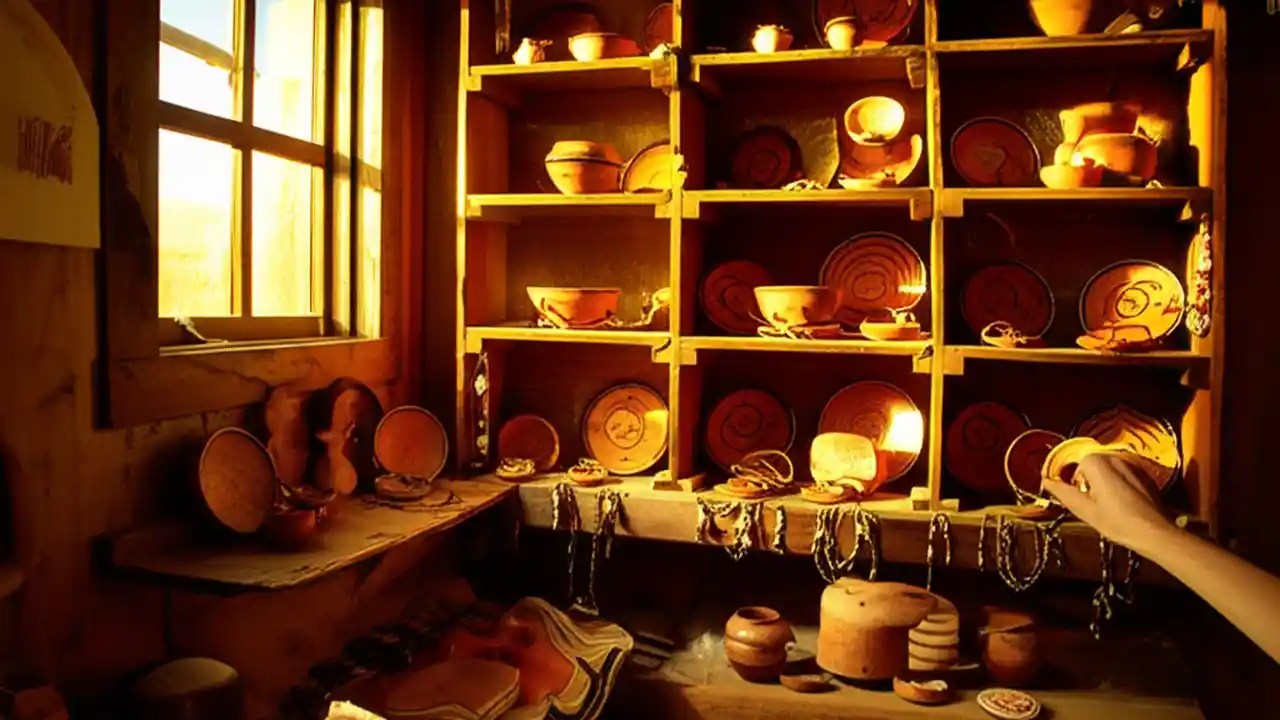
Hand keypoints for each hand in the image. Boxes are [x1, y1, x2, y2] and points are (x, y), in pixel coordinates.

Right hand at [1041, 451, 1173, 552]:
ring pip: (1110, 470)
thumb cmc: (1117, 522)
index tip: (1084, 500)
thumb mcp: (1084, 510)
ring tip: (1112, 507)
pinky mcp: (1146, 474)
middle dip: (1092, 481)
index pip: (1077, 464)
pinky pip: (1126, 475)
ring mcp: (1133, 464)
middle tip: (1096, 505)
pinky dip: (1122, 485)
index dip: (1077, 483)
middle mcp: (1116, 457)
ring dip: (1107, 483)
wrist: (1154, 532)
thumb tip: (1046, 481)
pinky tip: (1126, 505)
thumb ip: (1063, 493)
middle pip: (1094, 465)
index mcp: (1098, 463)